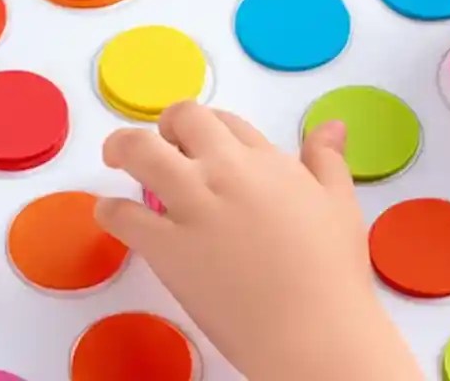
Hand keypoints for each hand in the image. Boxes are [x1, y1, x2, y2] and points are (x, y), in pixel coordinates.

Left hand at [94, 102, 419, 380]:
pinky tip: (113, 215)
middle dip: (166, 125)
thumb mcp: (339, 204)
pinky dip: (110, 210)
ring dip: (122, 147)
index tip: (206, 146)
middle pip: (182, 119)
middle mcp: (224, 172)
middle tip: (161, 144)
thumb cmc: (332, 272)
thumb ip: (327, 161)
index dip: (211, 129)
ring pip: (139, 152)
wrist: (311, 330)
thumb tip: (331, 125)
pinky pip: (121, 214)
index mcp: (265, 161)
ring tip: (116, 158)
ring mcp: (191, 206)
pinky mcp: (165, 246)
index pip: (226, 121)